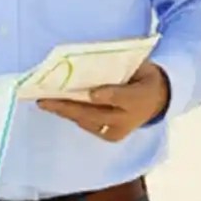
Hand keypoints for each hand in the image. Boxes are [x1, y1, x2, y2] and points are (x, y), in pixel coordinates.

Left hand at [36, 62, 170, 142]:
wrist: (157, 100)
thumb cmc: (141, 78)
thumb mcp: (139, 68)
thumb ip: (119, 68)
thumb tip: (90, 64)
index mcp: (139, 97)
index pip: (121, 96)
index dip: (106, 95)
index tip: (91, 93)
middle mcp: (128, 117)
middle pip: (95, 112)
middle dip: (67, 106)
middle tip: (45, 99)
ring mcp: (119, 130)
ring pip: (87, 120)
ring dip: (64, 112)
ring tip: (44, 103)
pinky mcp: (110, 136)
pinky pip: (87, 125)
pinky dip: (72, 116)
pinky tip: (57, 107)